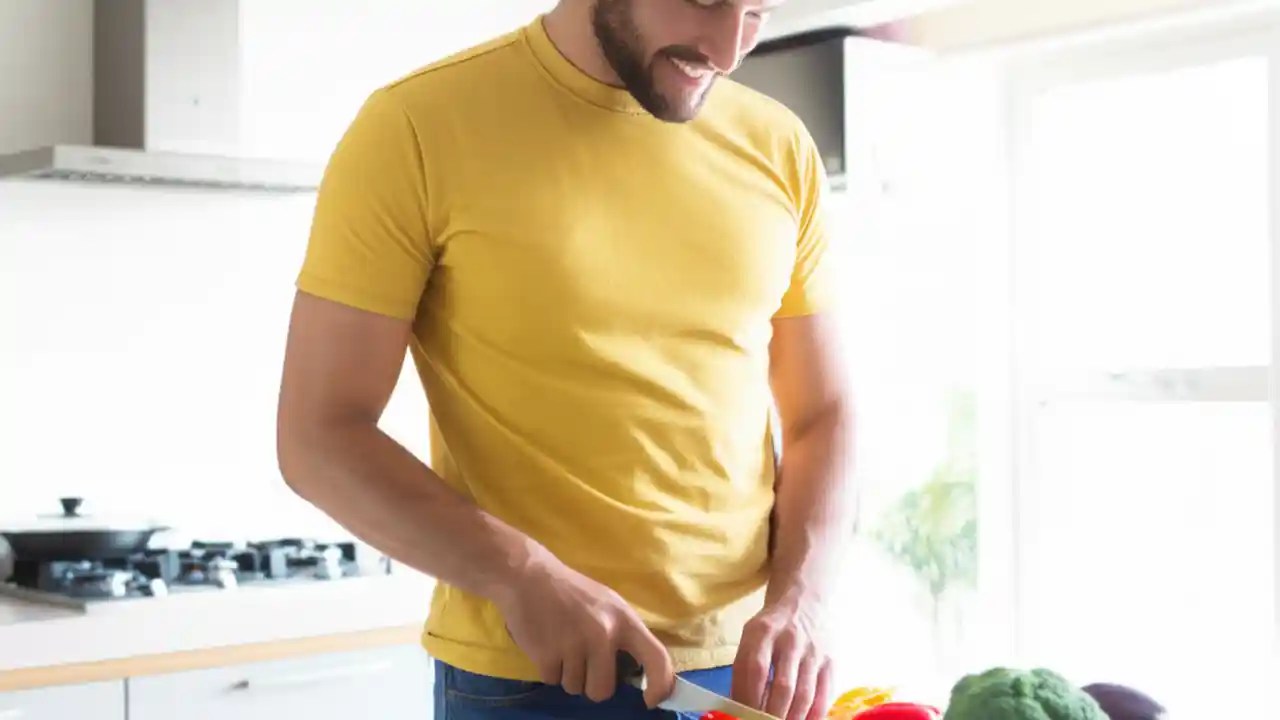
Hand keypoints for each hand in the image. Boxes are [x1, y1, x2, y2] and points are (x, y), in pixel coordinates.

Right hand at [494, 553, 674, 706]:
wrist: (527, 575)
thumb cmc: (571, 591)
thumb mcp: (608, 604)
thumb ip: (623, 636)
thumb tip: (638, 673)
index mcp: (624, 619)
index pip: (656, 658)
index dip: (660, 686)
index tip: (650, 699)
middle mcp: (603, 634)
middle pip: (603, 690)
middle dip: (591, 683)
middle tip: (581, 661)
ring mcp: (574, 645)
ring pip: (575, 688)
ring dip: (567, 674)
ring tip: (560, 645)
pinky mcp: (546, 654)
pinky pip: (552, 681)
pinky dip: (548, 669)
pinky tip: (545, 644)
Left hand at [732, 594, 833, 719]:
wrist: (808, 598)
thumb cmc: (774, 624)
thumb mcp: (752, 634)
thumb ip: (745, 667)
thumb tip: (738, 706)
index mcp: (763, 631)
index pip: (753, 670)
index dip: (747, 698)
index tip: (741, 716)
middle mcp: (791, 640)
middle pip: (782, 687)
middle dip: (771, 715)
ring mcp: (814, 652)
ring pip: (804, 695)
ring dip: (791, 718)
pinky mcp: (831, 662)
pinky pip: (824, 695)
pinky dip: (812, 715)